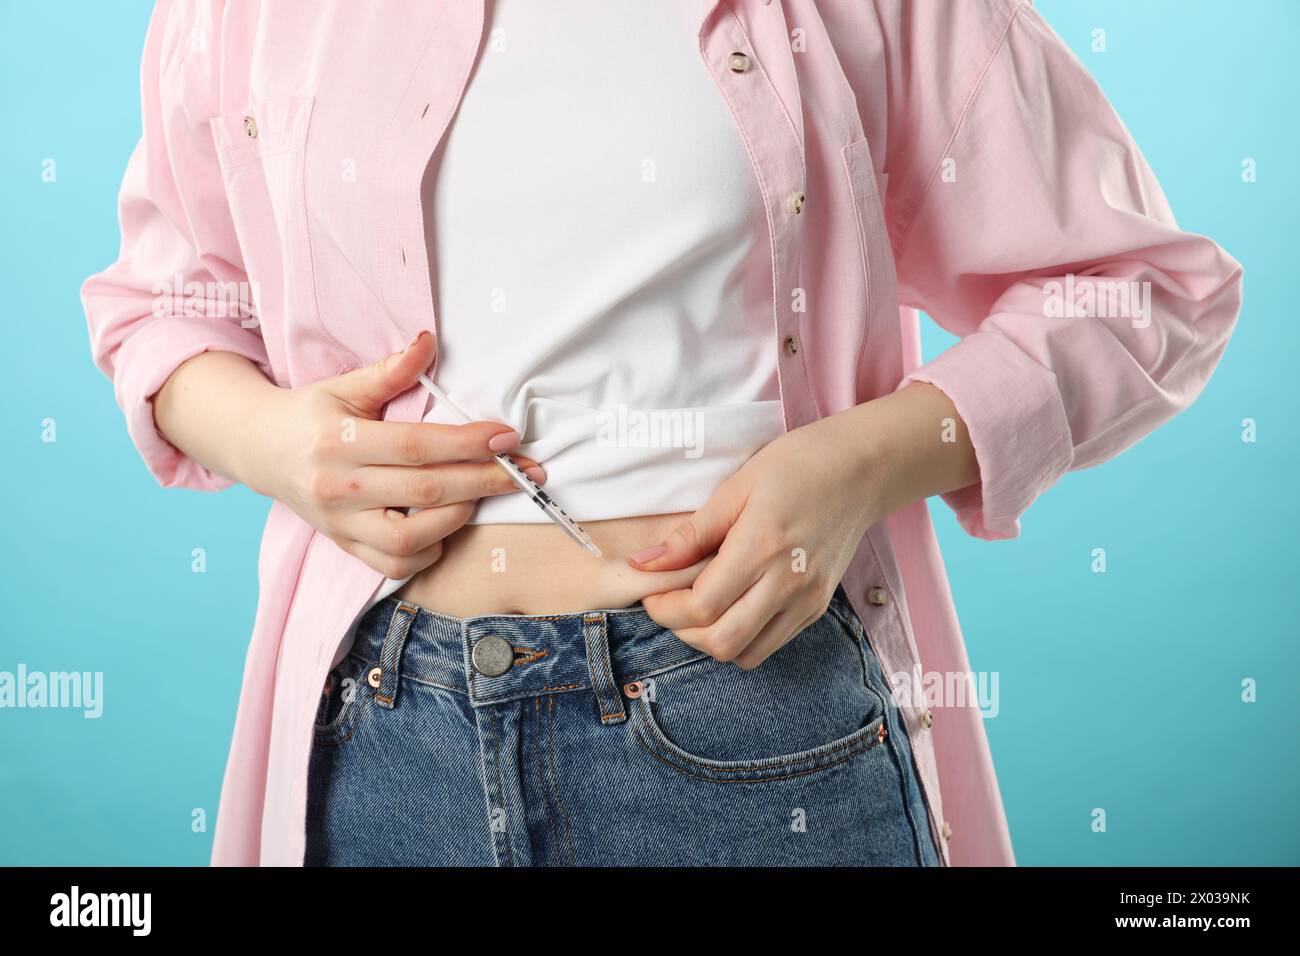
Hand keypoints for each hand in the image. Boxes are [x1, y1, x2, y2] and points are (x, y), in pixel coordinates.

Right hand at [244, 331, 545, 578]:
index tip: (507, 437)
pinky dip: (427, 551)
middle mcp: (338, 489)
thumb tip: (429, 341)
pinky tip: (444, 526)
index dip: (467, 443)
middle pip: (425, 492)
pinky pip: (394, 565)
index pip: (416, 446)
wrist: (260, 451)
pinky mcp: (344, 547)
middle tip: (525, 471)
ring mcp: (340, 525)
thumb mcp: (343, 385)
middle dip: (483, 481)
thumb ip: (388, 370)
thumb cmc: (310, 414)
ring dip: (457, 518)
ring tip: (481, 494)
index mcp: (338, 443)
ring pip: (410, 540)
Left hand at [628, 383, 978, 668]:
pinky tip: (731, 606)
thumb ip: (691, 533)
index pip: (701, 607)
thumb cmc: (797, 466)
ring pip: (746, 654)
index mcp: (762, 546)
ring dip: (712, 639)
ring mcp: (807, 600)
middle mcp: (788, 583)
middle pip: (721, 642)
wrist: (863, 470)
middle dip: (682, 631)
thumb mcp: (736, 487)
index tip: (651, 593)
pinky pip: (770, 644)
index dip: (664, 609)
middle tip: (670, 604)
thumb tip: (644, 563)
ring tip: (699, 607)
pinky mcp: (818, 608)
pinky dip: (741, 637)